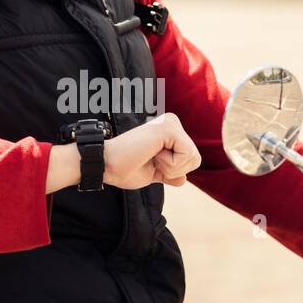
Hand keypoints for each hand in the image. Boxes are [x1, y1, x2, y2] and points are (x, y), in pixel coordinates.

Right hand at [45, 112, 201, 193]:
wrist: (106, 164)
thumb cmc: (124, 168)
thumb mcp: (153, 173)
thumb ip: (169, 174)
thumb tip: (184, 179)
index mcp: (169, 131)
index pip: (191, 159)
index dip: (173, 171)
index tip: (149, 163)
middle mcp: (171, 122)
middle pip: (195, 159)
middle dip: (175, 170)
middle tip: (150, 161)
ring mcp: (170, 123)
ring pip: (193, 158)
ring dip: (171, 167)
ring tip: (149, 157)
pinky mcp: (168, 128)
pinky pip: (186, 155)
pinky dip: (170, 164)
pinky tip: (152, 154)